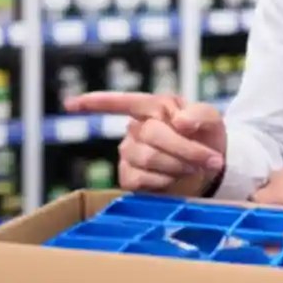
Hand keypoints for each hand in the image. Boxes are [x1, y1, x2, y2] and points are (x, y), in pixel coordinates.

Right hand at [63, 92, 225, 195]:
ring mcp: (130, 153)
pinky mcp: (130, 178)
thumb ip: (201, 114)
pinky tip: (173, 179)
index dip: (96, 102)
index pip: (122, 102)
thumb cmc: (208, 139)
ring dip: (177, 165)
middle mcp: (136, 128)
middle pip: (151, 134)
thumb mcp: (213, 120)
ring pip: (146, 157)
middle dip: (184, 148)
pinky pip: (139, 178)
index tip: (69, 105)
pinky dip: (163, 180)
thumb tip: (180, 122)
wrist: (212, 170)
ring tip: (194, 168)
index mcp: (152, 107)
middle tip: (211, 159)